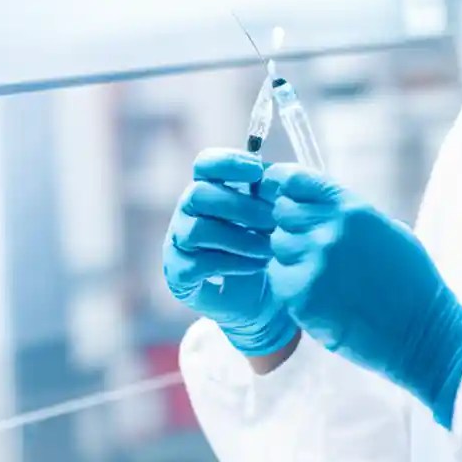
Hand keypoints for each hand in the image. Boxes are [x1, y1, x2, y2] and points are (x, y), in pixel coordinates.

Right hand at [163, 149, 296, 355]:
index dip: (228, 163)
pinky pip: (198, 262)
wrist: (264, 298)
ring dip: (239, 238)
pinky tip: (256, 266)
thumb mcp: (278, 216)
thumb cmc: (269, 247)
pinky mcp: (179, 273)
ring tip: (269, 248)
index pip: (206, 164)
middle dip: (241, 207)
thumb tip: (282, 173)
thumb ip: (276, 192)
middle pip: (199, 194)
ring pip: (198, 229)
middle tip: (273, 220)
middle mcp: (189, 211)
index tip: (257, 171)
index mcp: (211, 187)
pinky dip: (232, 262)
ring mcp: (179, 241)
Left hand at [264, 164, 461, 427]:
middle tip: (310, 244)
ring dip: (290, 255)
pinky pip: (277, 278)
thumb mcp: (388, 231)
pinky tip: (316, 291)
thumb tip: (314, 204)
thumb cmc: (411, 282)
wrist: (421, 332)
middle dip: (290, 224)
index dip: (283, 184)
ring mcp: (313, 265)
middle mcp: (330, 232)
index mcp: (353, 210)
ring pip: (277, 246)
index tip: (279, 192)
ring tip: (320, 272)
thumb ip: (349, 214)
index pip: (296, 180)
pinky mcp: (301, 297)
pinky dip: (290, 282)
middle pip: (282, 213)